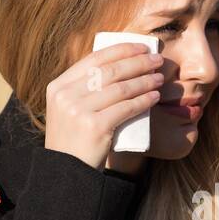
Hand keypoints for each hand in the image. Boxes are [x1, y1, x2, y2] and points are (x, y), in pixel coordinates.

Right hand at [44, 42, 164, 170]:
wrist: (67, 172)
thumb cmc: (74, 140)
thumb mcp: (69, 109)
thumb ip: (85, 89)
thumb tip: (122, 65)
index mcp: (58, 86)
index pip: (94, 59)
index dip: (121, 50)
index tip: (142, 47)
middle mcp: (65, 95)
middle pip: (110, 70)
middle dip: (138, 62)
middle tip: (157, 60)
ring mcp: (78, 111)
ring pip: (121, 88)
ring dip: (145, 80)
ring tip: (160, 78)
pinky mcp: (94, 127)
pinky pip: (126, 108)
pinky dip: (144, 101)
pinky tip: (155, 97)